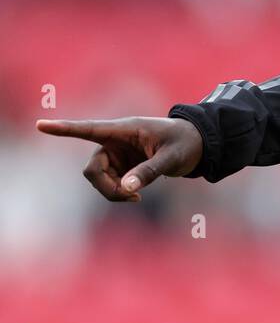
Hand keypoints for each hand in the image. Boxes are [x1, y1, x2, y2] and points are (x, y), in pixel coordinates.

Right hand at [36, 116, 203, 201]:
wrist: (197, 146)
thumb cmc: (185, 144)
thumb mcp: (172, 158)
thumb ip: (150, 171)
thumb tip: (126, 189)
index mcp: (125, 130)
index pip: (89, 129)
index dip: (64, 129)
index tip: (40, 125)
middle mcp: (114, 142)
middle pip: (92, 168)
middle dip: (105, 186)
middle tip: (131, 197)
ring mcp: (115, 155)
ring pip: (98, 179)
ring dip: (112, 192)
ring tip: (136, 197)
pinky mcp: (120, 167)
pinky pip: (109, 185)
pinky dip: (118, 194)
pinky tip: (136, 196)